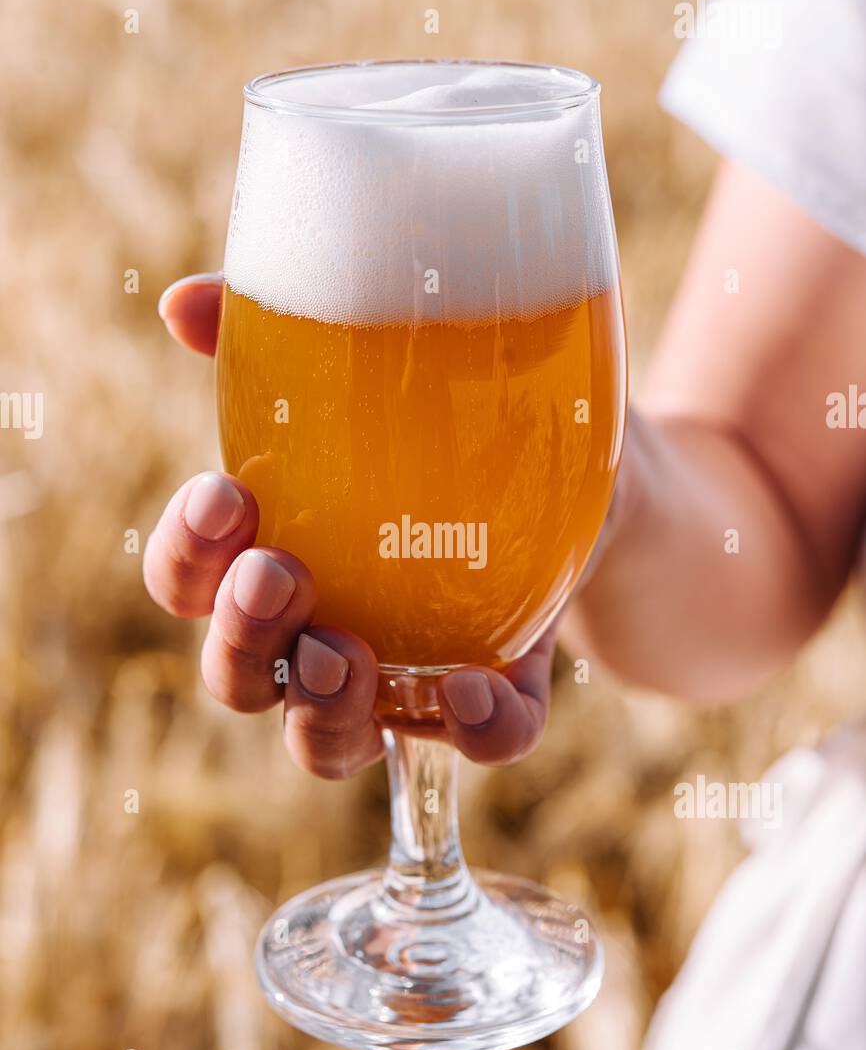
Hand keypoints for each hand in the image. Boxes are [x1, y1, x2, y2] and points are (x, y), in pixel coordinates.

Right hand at [144, 276, 554, 778]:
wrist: (610, 475)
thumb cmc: (472, 417)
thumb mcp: (405, 363)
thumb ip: (297, 335)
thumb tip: (181, 300)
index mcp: (281, 552)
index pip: (192, 582)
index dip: (186, 559)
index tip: (224, 497)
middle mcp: (325, 631)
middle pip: (240, 675)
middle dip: (243, 637)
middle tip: (280, 575)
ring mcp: (405, 678)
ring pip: (323, 740)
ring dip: (317, 710)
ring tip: (343, 653)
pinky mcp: (496, 697)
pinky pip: (468, 749)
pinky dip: (467, 732)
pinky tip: (471, 688)